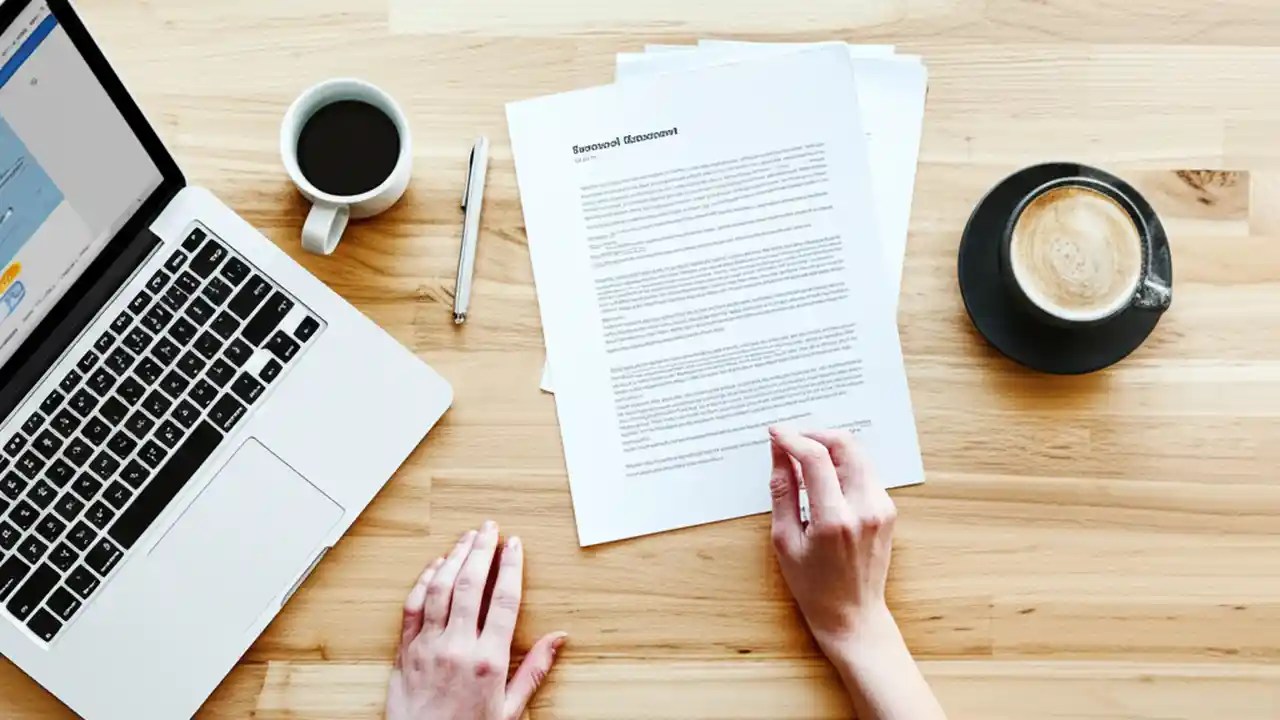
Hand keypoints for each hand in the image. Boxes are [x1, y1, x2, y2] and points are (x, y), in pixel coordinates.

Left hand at [386, 523, 566, 719]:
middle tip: (489, 528)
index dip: (511, 566)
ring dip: (454, 558)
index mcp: (489, 660)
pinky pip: (413, 606)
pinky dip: (423, 582)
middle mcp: (458, 647)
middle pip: (472, 585)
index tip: (514, 545)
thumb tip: (559, 638)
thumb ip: (534, 670)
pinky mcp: (405, 650)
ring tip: (466, 538)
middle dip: (482, 550)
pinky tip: (435, 566)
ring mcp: (428, 646)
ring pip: (441, 589)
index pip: (505, 600)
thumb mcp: (510, 710)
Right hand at [768, 427, 946, 719]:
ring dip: (830, 446)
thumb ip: (782, 491)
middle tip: (792, 438)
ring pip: (857, 454)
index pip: (816, 458)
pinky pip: (864, 471)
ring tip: (804, 457)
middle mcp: (864, 509)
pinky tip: (823, 477)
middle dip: (815, 433)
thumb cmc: (813, 585)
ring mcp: (881, 508)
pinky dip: (842, 464)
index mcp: (834, 520)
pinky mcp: (888, 509)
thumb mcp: (785, 540)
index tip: (775, 432)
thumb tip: (778, 452)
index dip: (792, 438)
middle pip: (845, 444)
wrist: (853, 615)